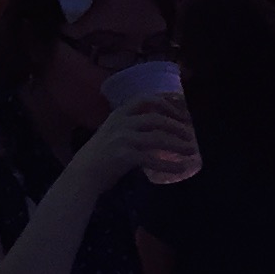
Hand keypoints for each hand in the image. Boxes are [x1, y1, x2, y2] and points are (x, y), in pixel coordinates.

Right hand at [73, 90, 197, 193]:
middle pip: (156, 119)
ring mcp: (123, 139)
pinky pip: (153, 159)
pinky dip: (170, 165)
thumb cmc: (98, 155)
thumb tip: (157, 129)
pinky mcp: (125, 156)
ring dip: (178, 144)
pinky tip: (180, 168)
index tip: (178, 113)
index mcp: (118, 114)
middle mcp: (121, 123)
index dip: (165, 104)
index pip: (144, 99)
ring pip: (158, 138)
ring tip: (191, 151)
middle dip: (176, 126)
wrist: (83, 174)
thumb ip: (129, 127)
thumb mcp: (111, 132)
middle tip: (190, 135)